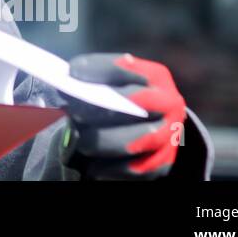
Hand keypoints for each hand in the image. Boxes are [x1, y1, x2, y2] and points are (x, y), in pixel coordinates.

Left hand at [60, 52, 186, 179]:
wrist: (153, 125)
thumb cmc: (122, 100)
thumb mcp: (113, 85)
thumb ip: (94, 83)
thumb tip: (67, 87)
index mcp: (155, 76)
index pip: (126, 67)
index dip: (98, 69)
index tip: (72, 73)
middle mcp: (169, 102)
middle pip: (139, 102)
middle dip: (103, 106)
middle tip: (75, 113)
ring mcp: (170, 133)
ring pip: (141, 138)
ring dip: (107, 141)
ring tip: (82, 142)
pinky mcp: (164, 161)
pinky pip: (142, 168)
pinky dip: (115, 169)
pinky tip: (95, 167)